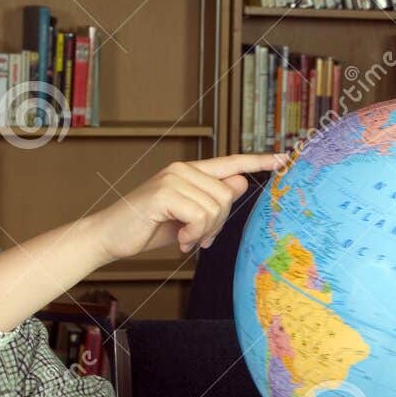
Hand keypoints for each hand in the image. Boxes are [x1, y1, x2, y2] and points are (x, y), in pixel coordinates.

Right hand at [89, 153, 284, 261]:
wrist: (110, 237)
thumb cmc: (149, 227)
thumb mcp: (189, 217)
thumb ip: (213, 201)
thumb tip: (241, 182)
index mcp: (191, 172)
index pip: (232, 163)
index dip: (259, 161)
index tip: (285, 158)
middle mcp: (184, 169)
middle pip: (228, 195)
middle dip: (217, 223)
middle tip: (197, 237)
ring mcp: (173, 178)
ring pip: (216, 208)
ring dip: (203, 232)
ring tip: (185, 238)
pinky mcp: (164, 193)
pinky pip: (200, 216)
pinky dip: (193, 234)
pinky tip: (180, 239)